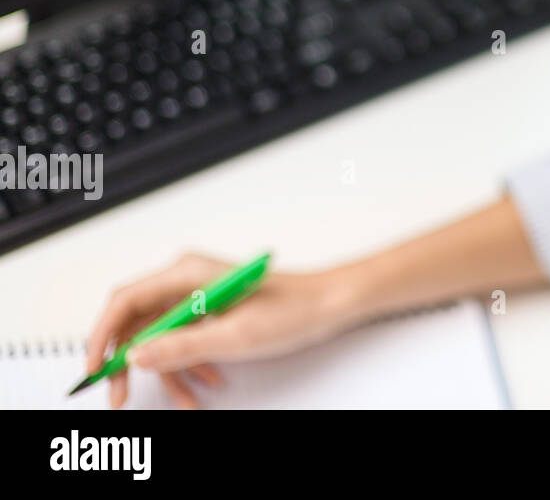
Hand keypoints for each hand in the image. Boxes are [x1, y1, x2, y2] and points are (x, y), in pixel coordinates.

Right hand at [85, 251, 356, 408]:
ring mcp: (198, 294)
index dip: (102, 337)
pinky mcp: (211, 309)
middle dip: (131, 363)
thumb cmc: (293, 308)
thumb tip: (137, 354)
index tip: (97, 370)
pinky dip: (189, 364)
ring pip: (161, 338)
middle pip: (137, 322)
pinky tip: (206, 383)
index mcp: (187, 272)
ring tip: (186, 400)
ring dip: (168, 372)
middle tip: (124, 397)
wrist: (329, 304)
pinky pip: (184, 340)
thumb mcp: (235, 335)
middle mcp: (187, 279)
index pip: (125, 301)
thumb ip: (183, 346)